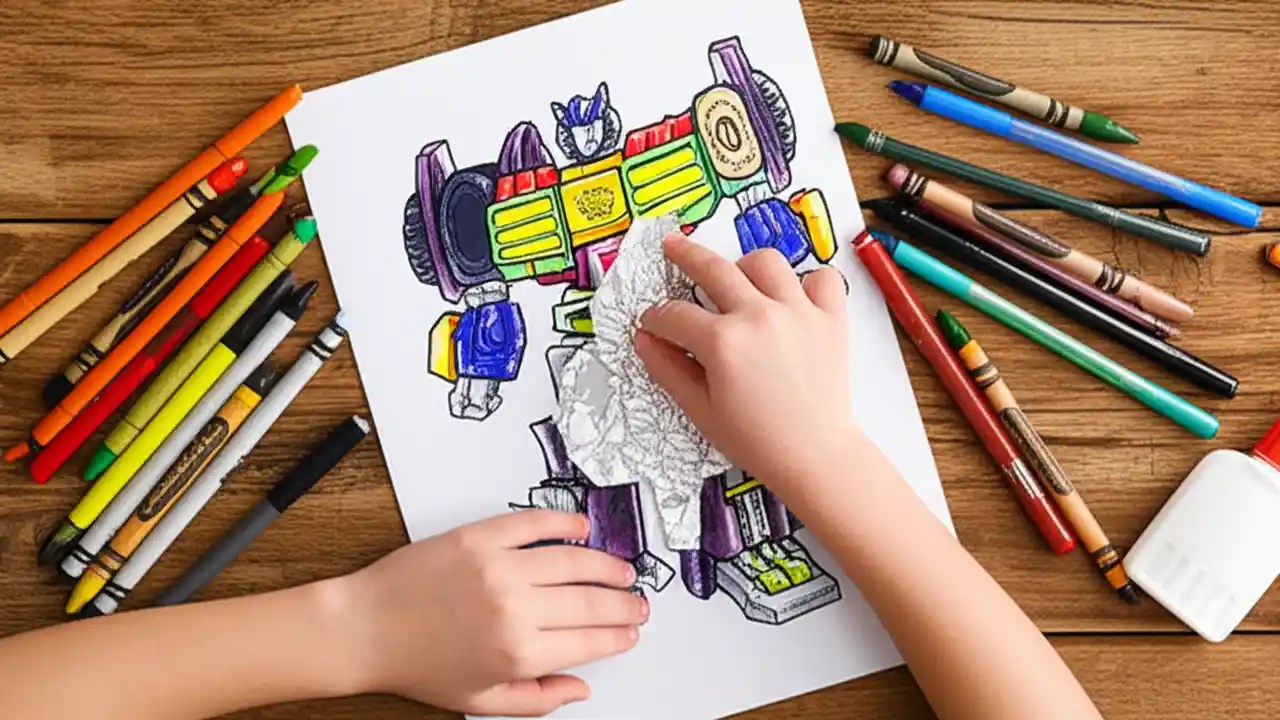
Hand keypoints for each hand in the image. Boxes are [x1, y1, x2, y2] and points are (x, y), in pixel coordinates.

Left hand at [339, 511, 645, 715]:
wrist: (365, 628)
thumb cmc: (417, 666)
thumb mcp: (480, 701)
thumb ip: (538, 699)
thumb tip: (582, 687)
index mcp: (518, 652)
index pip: (590, 641)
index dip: (619, 635)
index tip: (632, 631)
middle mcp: (515, 607)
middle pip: (591, 601)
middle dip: (624, 603)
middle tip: (639, 602)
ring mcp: (498, 567)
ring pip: (574, 560)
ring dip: (607, 565)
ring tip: (622, 570)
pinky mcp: (478, 536)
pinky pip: (533, 523)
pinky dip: (564, 522)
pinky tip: (582, 528)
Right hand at [637, 233, 855, 499]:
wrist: (815, 457)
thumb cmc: (756, 440)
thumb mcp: (700, 410)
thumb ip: (668, 369)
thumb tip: (644, 338)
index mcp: (722, 342)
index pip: (674, 314)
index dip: (655, 318)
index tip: (652, 323)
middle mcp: (759, 316)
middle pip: (712, 268)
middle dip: (684, 255)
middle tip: (671, 247)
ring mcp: (798, 312)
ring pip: (765, 262)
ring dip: (745, 267)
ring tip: (738, 280)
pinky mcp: (831, 318)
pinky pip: (821, 277)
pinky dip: (807, 282)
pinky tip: (792, 298)